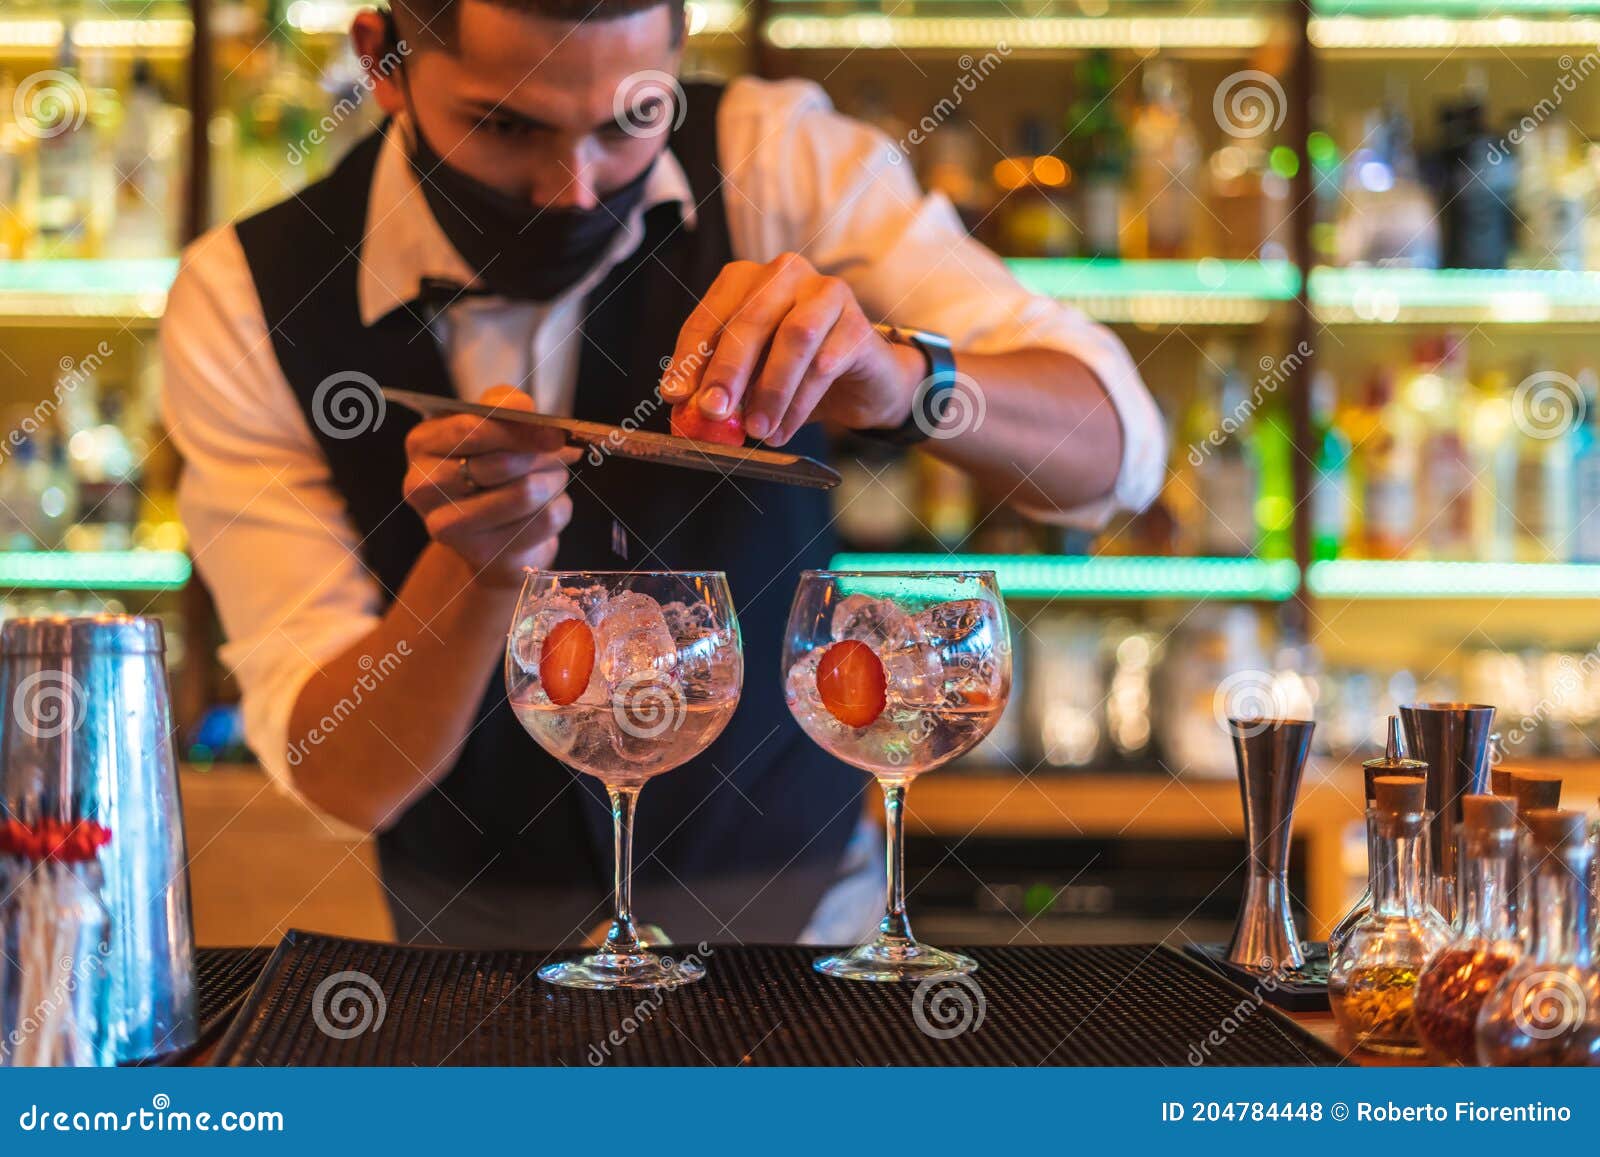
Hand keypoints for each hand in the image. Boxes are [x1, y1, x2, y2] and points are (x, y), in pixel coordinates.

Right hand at [401, 386, 575, 586]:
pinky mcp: (482, 554)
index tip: (555, 430)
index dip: (519, 429)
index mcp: (422, 444)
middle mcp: (422, 487)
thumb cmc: (490, 465)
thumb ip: (502, 405)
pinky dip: (558, 507)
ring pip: (526, 493)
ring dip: (555, 481)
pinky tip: (548, 505)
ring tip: (555, 477)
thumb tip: (523, 409)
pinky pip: (542, 521)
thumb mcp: (490, 425)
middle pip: (502, 464)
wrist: (490, 529)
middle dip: (545, 455)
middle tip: (565, 452)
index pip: (471, 429)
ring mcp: (447, 527)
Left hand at [659, 252, 925, 445]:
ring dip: (771, 389)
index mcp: (747, 280)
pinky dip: (801, 403)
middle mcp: (785, 274)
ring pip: (794, 336)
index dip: (690, 357)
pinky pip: (826, 363)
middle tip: (713, 412)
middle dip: (728, 370)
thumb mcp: (750, 377)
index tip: (676, 395)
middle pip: (751, 320)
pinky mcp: (859, 324)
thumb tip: (685, 404)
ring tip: (756, 430)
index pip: (709, 316)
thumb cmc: (795, 374)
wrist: (862, 381)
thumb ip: (721, 383)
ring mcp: (827, 293)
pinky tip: (784, 430)